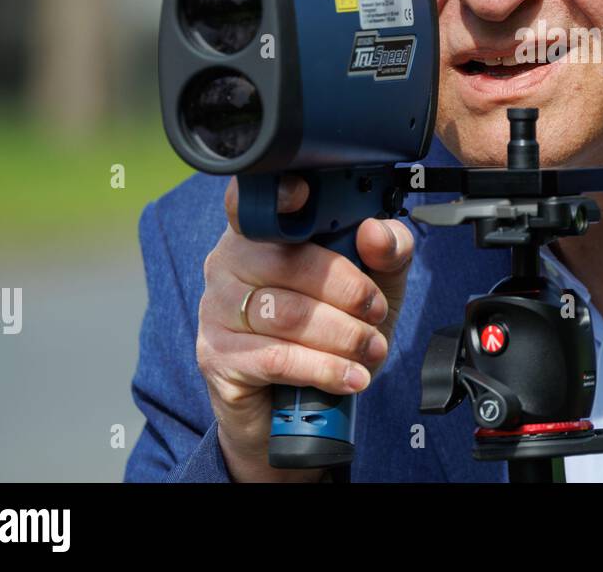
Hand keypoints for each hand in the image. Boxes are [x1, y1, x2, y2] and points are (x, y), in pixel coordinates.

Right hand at [195, 175, 414, 481]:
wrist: (301, 407)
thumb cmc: (333, 329)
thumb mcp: (374, 286)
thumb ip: (387, 253)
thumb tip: (376, 232)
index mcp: (262, 233)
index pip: (252, 202)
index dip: (275, 196)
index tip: (302, 195)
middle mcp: (229, 263)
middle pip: (286, 261)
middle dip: (346, 289)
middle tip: (377, 311)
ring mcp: (216, 310)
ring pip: (285, 313)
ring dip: (342, 335)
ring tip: (371, 348)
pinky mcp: (217, 357)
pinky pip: (276, 357)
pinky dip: (324, 367)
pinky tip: (351, 376)